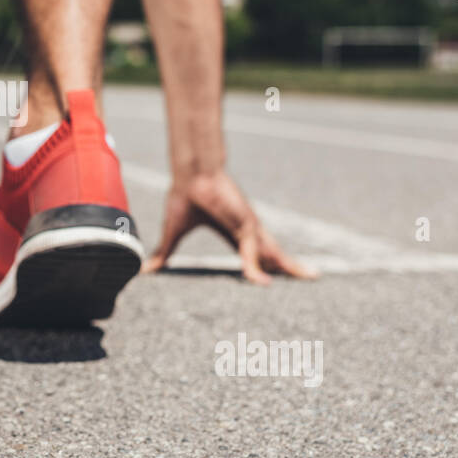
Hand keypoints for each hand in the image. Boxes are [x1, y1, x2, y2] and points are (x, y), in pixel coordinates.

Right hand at [142, 170, 316, 284]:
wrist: (190, 174)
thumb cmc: (183, 196)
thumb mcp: (173, 232)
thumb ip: (165, 252)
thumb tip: (146, 269)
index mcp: (231, 231)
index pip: (252, 253)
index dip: (262, 265)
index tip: (272, 275)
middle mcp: (245, 230)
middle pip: (272, 252)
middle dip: (288, 264)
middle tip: (310, 274)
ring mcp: (249, 227)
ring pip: (273, 252)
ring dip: (289, 266)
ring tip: (311, 276)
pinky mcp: (245, 225)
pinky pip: (253, 253)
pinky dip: (257, 269)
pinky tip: (263, 283)